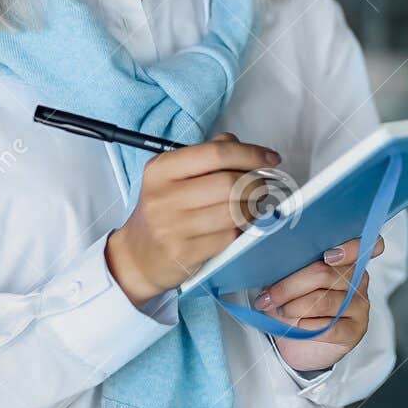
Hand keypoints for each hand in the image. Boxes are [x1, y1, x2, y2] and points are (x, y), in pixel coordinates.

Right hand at [105, 131, 279, 306]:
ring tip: (252, 207)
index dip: (250, 154)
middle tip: (263, 188)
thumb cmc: (163, 211)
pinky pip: (228, 237)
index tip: (271, 159)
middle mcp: (163, 196)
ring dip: (253, 209)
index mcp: (161, 169)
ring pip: (234, 212)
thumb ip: (208, 156)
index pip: (216, 153)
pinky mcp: (184, 253)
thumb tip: (247, 151)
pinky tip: (237, 227)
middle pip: (230, 184)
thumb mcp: (174, 176)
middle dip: (256, 184)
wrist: (136, 257)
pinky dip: (241, 231)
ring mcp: (172, 227)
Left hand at [257, 234, 386, 373]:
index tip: (327, 256)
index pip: (362, 245)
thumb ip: (292, 268)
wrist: (300, 344)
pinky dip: (307, 326)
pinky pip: (330, 326)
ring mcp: (359, 305)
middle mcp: (358, 280)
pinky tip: (298, 326)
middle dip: (289, 286)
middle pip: (324, 274)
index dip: (349, 248)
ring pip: (324, 301)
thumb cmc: (298, 306)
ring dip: (294, 307)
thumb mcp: (292, 282)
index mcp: (346, 260)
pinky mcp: (356, 329)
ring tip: (280, 311)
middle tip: (269, 296)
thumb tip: (271, 264)